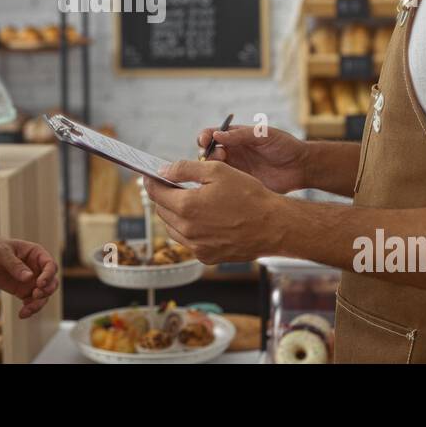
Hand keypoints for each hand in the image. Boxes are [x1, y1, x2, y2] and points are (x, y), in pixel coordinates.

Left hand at [0, 230, 58, 318]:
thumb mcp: (2, 253)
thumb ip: (15, 265)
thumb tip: (29, 277)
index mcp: (36, 253)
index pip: (50, 265)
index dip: (48, 275)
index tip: (39, 284)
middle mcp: (37, 268)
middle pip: (51, 282)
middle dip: (47, 290)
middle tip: (35, 295)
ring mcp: (31, 280)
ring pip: (44, 295)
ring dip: (38, 304)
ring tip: (26, 310)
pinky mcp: (23, 291)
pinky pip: (31, 302)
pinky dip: (30, 309)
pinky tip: (22, 313)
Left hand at [145, 159, 286, 264]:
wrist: (273, 226)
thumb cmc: (249, 196)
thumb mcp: (217, 172)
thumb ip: (185, 169)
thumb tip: (163, 171)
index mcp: (186, 207)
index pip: (156, 193)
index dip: (152, 181)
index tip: (152, 176)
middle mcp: (187, 231)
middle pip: (163, 211)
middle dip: (166, 197)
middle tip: (175, 186)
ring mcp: (196, 247)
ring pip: (173, 228)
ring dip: (176, 214)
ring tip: (192, 203)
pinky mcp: (206, 257)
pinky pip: (189, 242)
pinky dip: (190, 230)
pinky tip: (205, 220)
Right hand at [196, 125, 307, 193]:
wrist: (301, 167)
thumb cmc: (284, 146)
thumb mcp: (263, 135)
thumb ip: (240, 135)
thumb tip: (217, 135)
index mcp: (235, 137)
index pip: (212, 135)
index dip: (204, 137)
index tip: (205, 141)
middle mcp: (232, 152)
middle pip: (208, 153)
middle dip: (207, 154)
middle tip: (219, 156)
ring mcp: (236, 169)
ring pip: (213, 170)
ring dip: (211, 169)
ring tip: (223, 168)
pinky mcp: (241, 184)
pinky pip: (224, 184)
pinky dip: (219, 184)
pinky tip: (224, 184)